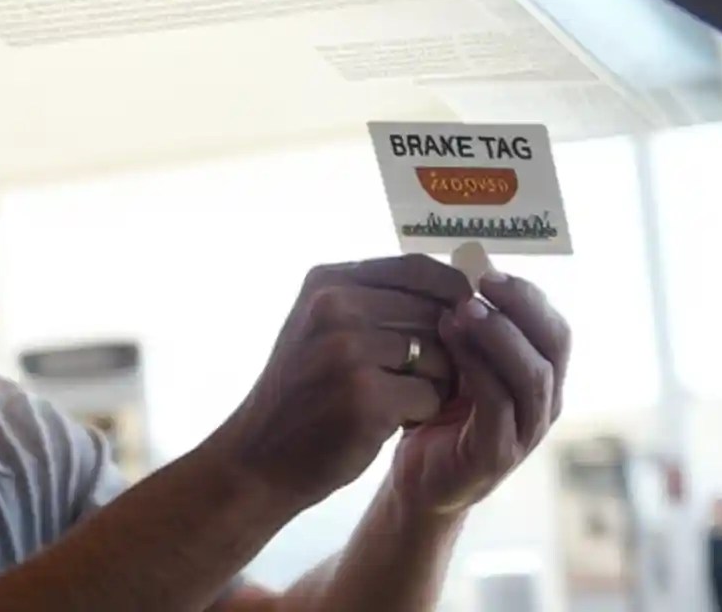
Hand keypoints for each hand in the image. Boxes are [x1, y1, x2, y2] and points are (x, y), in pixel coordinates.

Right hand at [211, 255, 472, 509]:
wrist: (259, 454)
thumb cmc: (302, 390)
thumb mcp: (321, 326)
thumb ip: (374, 299)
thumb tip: (459, 284)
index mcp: (327, 281)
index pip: (417, 268)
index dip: (452, 293)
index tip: (462, 320)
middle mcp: (335, 307)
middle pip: (435, 314)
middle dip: (445, 348)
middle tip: (421, 376)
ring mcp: (347, 351)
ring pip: (439, 355)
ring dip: (435, 383)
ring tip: (401, 398)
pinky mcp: (365, 397)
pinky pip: (431, 395)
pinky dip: (421, 413)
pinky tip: (392, 421)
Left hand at [389, 270, 570, 515]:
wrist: (418, 477)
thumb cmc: (438, 410)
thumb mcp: (458, 361)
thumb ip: (468, 324)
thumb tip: (459, 262)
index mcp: (540, 375)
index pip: (553, 326)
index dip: (527, 295)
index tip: (487, 269)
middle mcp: (543, 403)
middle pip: (554, 345)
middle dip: (520, 307)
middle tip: (482, 282)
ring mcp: (526, 431)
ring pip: (531, 376)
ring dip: (498, 336)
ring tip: (462, 309)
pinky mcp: (498, 454)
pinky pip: (499, 405)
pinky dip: (477, 369)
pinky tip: (449, 344)